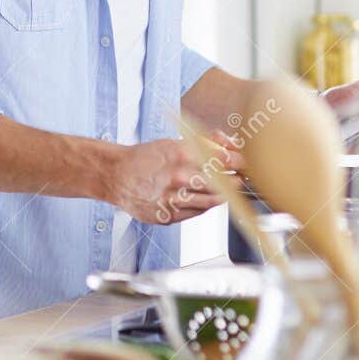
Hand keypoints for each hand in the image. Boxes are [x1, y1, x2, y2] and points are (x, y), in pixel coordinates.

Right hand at [99, 134, 242, 224]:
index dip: (237, 162)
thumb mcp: (171, 143)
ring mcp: (173, 199)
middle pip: (220, 182)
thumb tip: (226, 145)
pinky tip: (205, 198)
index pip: (222, 159)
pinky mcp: (168, 216)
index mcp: (180, 155)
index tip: (243, 163)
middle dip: (233, 179)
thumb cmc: (144, 158)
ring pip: (211, 201)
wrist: (116, 176)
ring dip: (223, 194)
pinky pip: (197, 212)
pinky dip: (205, 205)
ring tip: (226, 189)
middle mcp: (178, 177)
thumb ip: (200, 145)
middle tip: (238, 177)